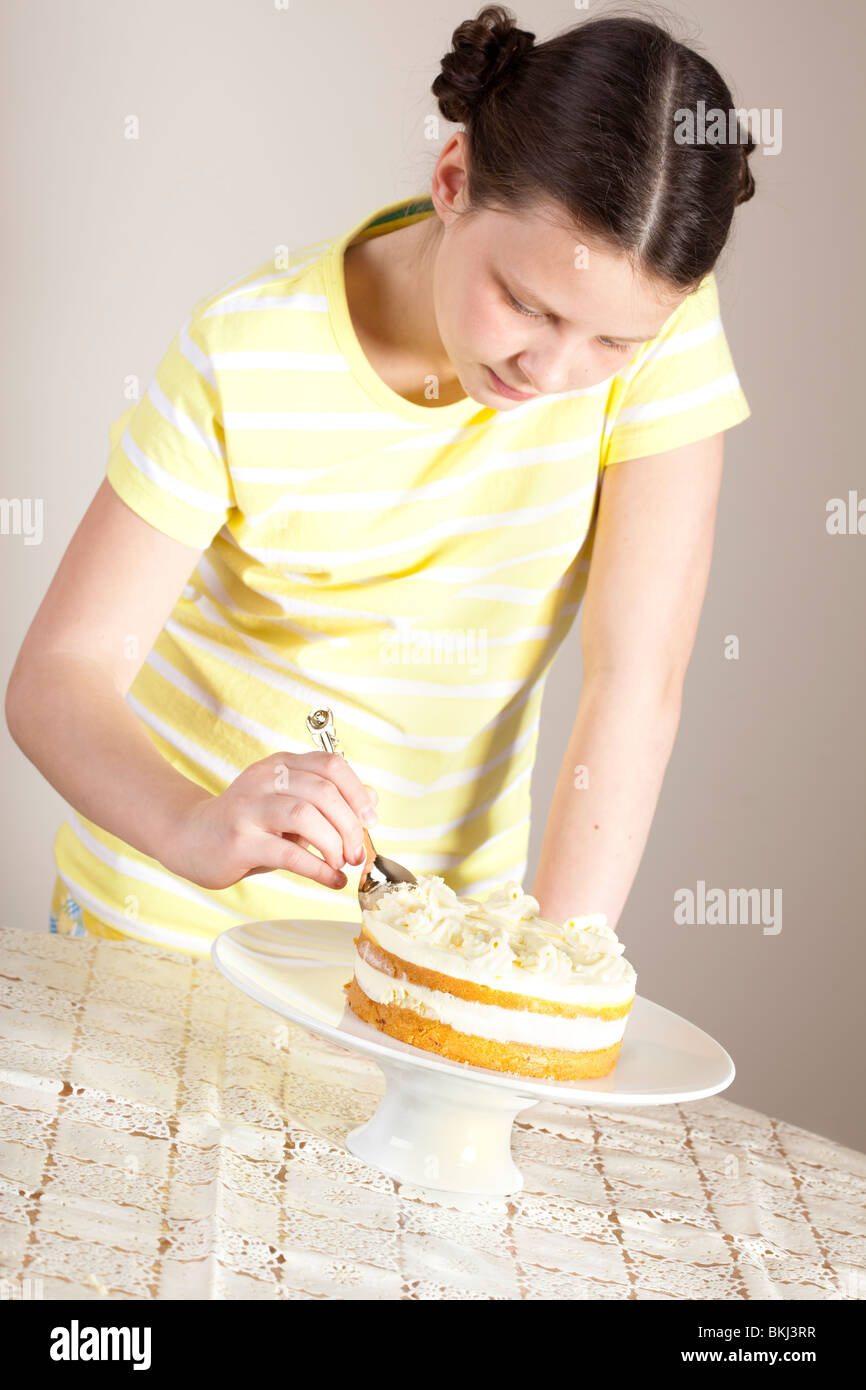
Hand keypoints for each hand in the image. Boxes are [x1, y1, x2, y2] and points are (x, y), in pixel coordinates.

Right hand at [164, 750, 377, 890]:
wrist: (189, 837)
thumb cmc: (247, 824)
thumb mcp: (287, 804)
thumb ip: (326, 800)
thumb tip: (371, 800)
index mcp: (280, 765)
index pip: (331, 766)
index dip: (357, 792)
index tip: (370, 820)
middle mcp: (264, 780)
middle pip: (323, 792)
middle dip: (350, 825)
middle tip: (357, 852)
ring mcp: (249, 808)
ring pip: (306, 816)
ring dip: (334, 843)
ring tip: (341, 863)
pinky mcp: (240, 840)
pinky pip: (290, 853)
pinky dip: (319, 869)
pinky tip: (332, 879)